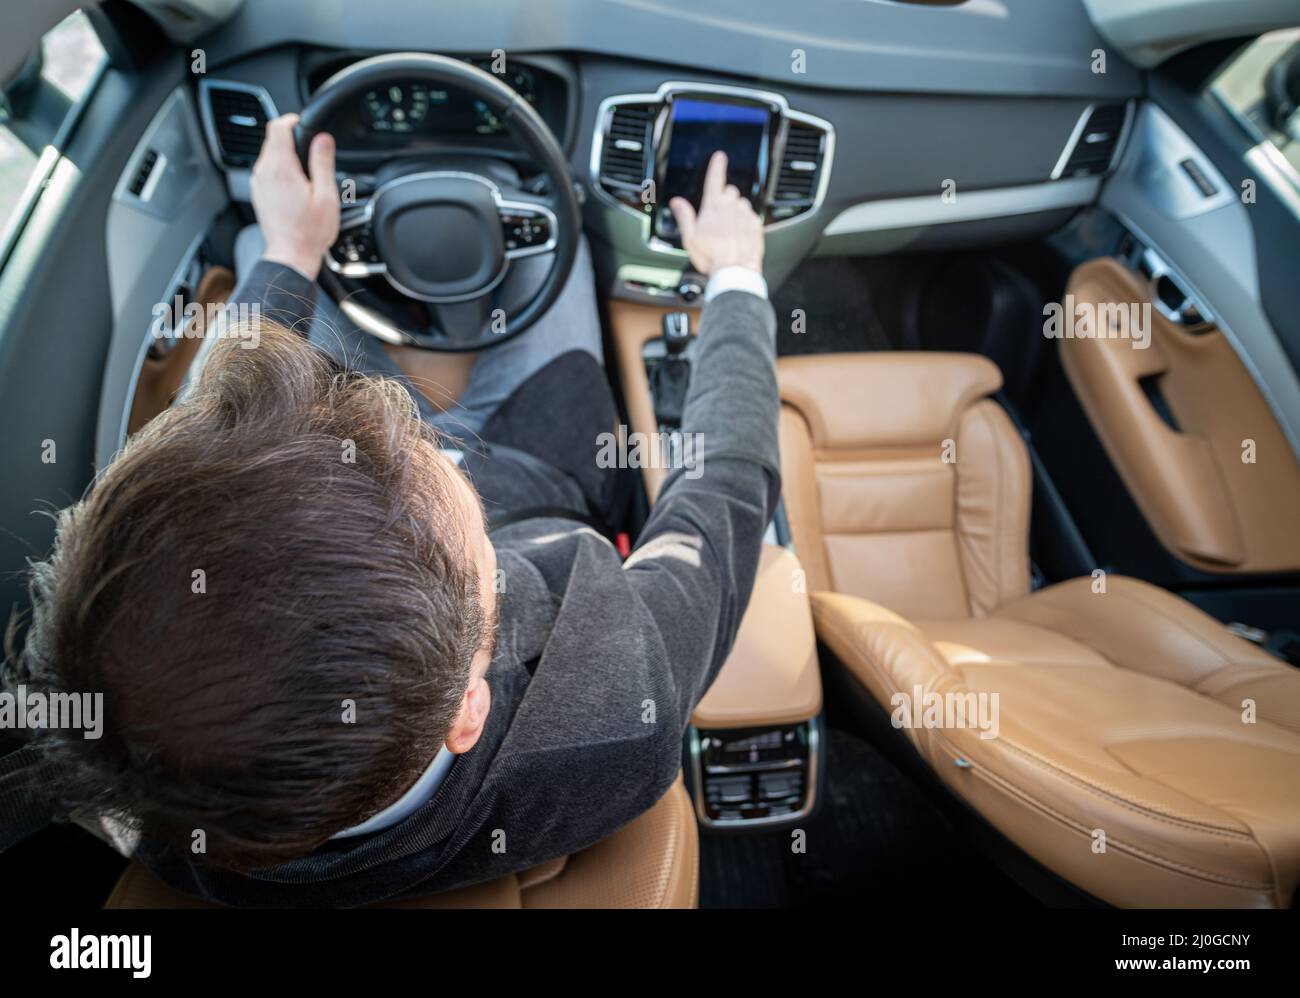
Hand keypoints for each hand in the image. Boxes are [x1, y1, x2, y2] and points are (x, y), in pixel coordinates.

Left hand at [249, 114, 338, 280]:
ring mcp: (258, 182)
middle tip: (313, 157)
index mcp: (281, 168)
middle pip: (273, 139)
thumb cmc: (310, 232)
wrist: (291, 255)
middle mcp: (264, 172)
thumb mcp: (326, 196)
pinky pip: (267, 171)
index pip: (278, 127)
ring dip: (287, 157)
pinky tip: (296, 188)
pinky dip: (280, 171)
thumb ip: (323, 162)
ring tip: (306, 177)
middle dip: (293, 141)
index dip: (293, 120)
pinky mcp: (258, 192)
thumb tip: (323, 139)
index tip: (305, 125)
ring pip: (270, 155)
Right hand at [668, 151, 763, 276]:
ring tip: (729, 232)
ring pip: (742, 204)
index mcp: (713, 205)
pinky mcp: (757, 224)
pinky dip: (746, 223)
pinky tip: (739, 237)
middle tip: (718, 218)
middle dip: (725, 199)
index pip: (715, 178)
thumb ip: (684, 216)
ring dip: (736, 212)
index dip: (717, 166)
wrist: (734, 270)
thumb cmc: (711, 256)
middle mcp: (732, 205)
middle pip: (730, 191)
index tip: (720, 157)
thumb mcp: (690, 237)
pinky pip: (751, 217)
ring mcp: (746, 214)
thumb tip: (677, 202)